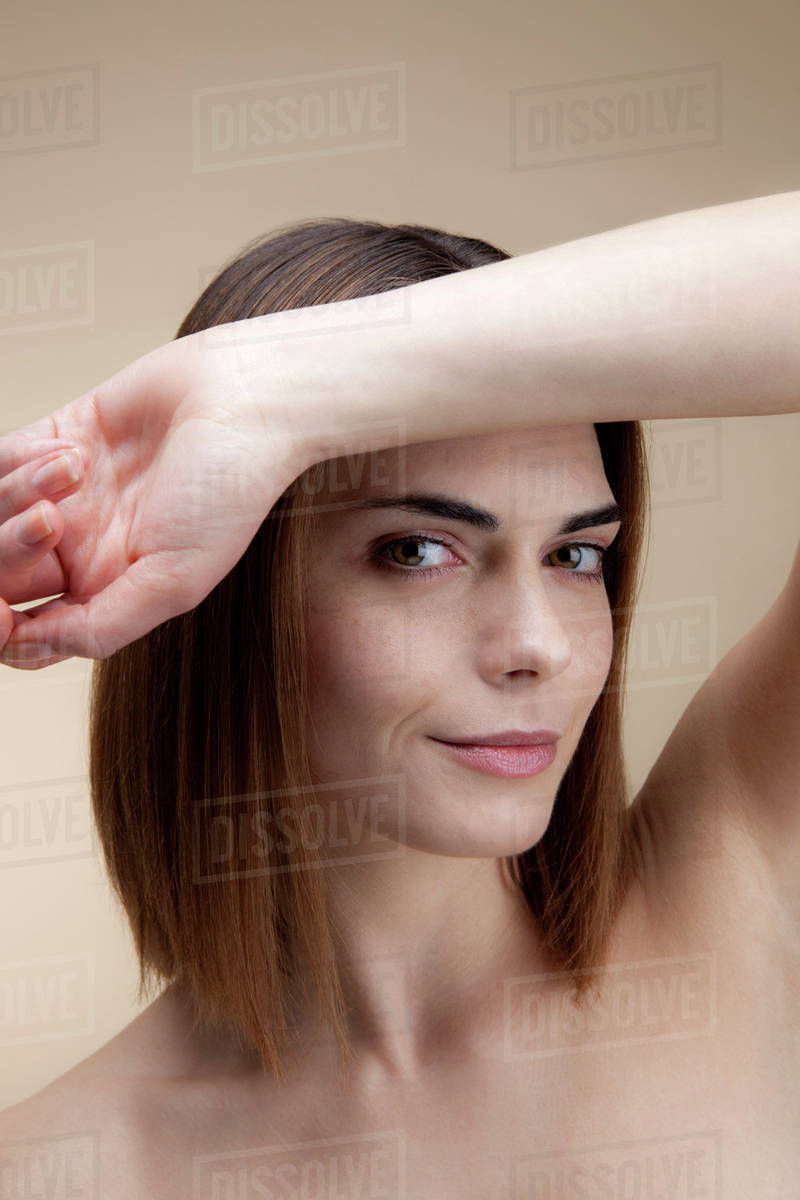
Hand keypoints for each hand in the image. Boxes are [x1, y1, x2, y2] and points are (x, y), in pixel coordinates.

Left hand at [0, 332, 309, 668]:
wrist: (242, 401)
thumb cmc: (226, 491)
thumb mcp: (173, 583)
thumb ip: (99, 628)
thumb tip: (27, 648)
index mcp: (109, 590)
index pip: (26, 629)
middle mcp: (81, 546)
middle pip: (0, 572)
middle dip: (5, 551)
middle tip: (49, 523)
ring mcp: (66, 494)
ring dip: (20, 492)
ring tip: (76, 471)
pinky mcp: (57, 439)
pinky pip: (1, 459)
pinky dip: (22, 458)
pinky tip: (73, 452)